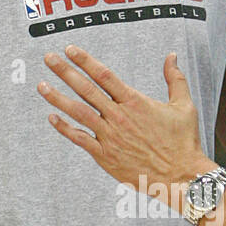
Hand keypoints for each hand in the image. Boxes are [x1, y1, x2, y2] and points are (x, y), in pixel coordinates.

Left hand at [38, 45, 205, 200]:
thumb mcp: (184, 105)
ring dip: (58, 98)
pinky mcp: (106, 156)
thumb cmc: (184, 141)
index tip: (70, 49)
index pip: (104, 75)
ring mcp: (110, 136)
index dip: (85, 60)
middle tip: (49, 58)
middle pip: (86, 89)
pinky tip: (52, 117)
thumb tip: (171, 56)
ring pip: (78, 112)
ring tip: (41, 85)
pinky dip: (64, 128)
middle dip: (65, 71)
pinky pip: (80, 139)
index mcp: (135, 102)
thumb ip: (175, 79)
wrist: (180, 176)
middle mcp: (119, 117)